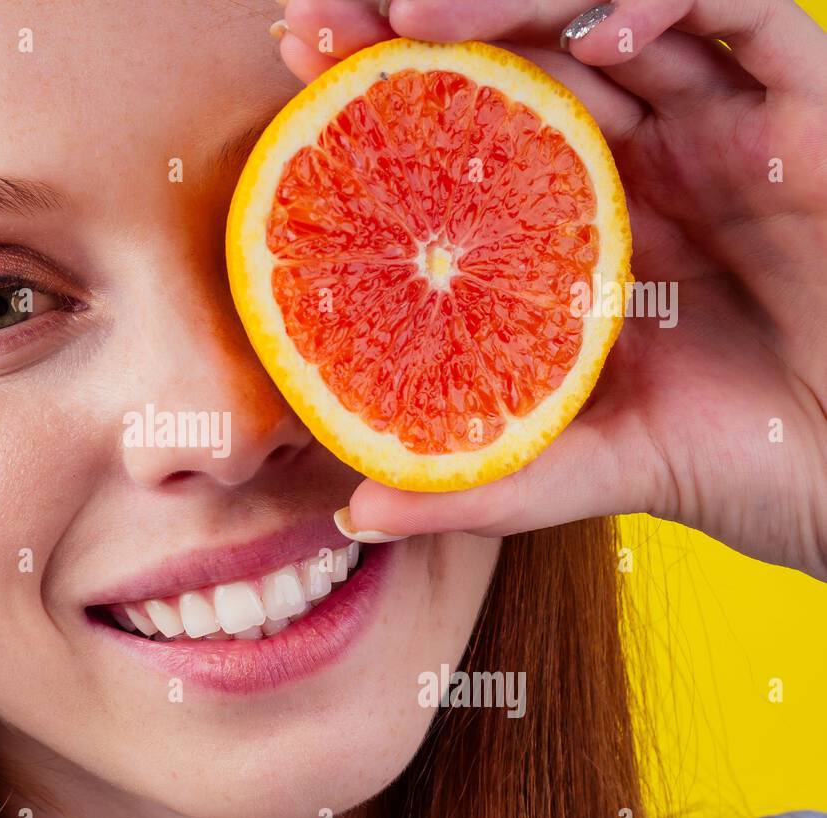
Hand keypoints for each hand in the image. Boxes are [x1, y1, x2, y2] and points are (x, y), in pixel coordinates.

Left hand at [271, 0, 826, 580]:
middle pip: (527, 40)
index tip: (297, 68)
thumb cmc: (745, 458)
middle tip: (320, 23)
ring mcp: (726, 124)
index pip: (477, 113)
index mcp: (584, 214)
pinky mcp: (808, 110)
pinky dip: (665, 2)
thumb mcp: (590, 463)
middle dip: (422, 17)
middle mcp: (648, 152)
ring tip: (412, 18)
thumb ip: (481, 477)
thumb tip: (358, 511)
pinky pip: (747, 14)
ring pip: (617, 6)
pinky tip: (591, 35)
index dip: (391, 79)